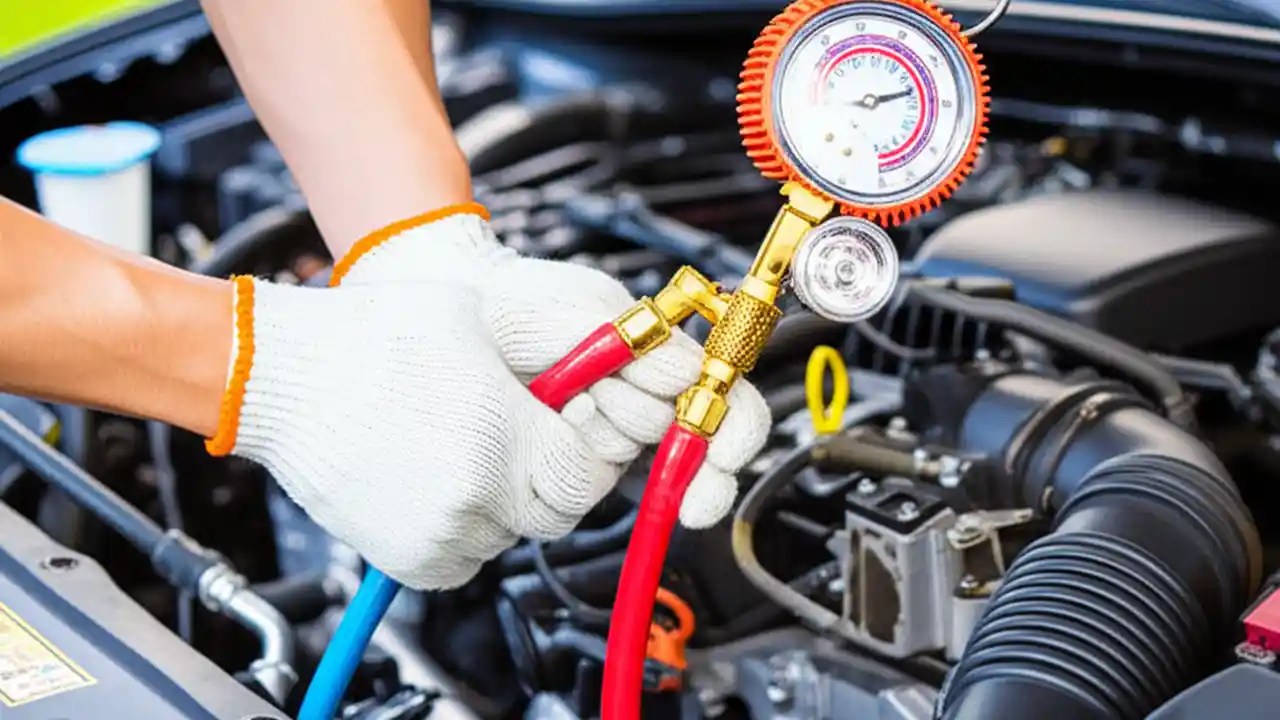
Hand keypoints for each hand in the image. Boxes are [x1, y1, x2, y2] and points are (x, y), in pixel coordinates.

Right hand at [206, 206, 770, 588]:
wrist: (281, 376)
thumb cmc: (377, 334)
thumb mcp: (485, 317)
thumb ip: (562, 344)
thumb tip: (628, 351)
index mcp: (504, 437)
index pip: (591, 475)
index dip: (583, 449)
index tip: (561, 427)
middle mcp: (477, 498)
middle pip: (559, 511)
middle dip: (550, 476)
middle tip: (515, 434)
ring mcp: (440, 536)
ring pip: (512, 533)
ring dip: (504, 500)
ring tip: (462, 444)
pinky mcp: (410, 560)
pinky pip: (468, 556)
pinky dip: (466, 527)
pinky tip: (438, 474)